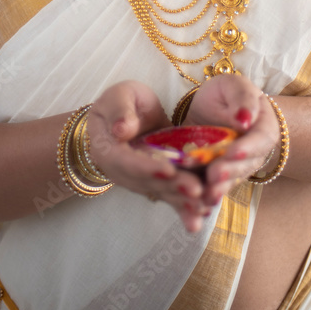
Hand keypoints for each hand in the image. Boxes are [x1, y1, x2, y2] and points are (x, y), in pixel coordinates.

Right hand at [86, 81, 212, 232]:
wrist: (125, 113)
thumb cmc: (120, 101)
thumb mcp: (118, 96)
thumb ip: (120, 111)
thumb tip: (121, 130)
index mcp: (106, 149)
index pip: (125, 162)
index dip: (146, 167)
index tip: (168, 169)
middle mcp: (120, 171)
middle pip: (146, 182)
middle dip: (172, 186)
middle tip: (196, 189)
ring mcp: (137, 179)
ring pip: (159, 191)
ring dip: (182, 200)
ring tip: (204, 203)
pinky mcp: (153, 182)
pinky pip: (168, 194)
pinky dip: (184, 206)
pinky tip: (201, 213)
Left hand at [185, 74, 280, 206]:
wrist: (215, 109)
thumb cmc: (228, 94)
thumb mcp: (234, 85)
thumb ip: (242, 98)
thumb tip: (244, 118)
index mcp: (263, 129)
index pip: (260, 140)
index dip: (247, 147)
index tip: (233, 150)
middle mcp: (252, 154)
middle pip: (244, 165)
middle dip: (229, 171)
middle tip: (213, 174)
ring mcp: (234, 168)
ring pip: (229, 181)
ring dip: (217, 189)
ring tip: (205, 195)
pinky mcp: (215, 177)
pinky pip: (211, 188)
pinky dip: (203, 197)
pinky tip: (194, 206)